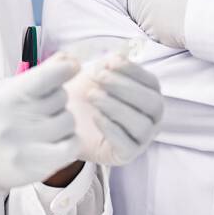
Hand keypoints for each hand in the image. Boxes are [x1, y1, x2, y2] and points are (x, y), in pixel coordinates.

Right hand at [0, 54, 81, 210]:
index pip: (46, 77)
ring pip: (68, 120)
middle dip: (58, 99)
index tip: (73, 67)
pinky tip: (60, 140)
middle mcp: (13, 121)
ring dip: (64, 121)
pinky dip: (71, 140)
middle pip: (61, 97)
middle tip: (44, 108)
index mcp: (4, 98)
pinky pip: (71, 145)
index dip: (65, 69)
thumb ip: (35, 76)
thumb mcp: (3, 92)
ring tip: (48, 125)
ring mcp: (24, 146)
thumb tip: (69, 59)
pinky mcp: (36, 167)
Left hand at [65, 48, 165, 165]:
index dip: (133, 70)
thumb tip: (115, 58)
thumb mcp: (93, 73)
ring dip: (117, 107)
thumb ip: (106, 64)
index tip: (110, 61)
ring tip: (92, 95)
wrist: (60, 120)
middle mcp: (151, 118)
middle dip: (126, 88)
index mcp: (149, 96)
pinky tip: (95, 116)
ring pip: (142, 125)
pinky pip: (128, 145)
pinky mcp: (126, 155)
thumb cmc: (83, 94)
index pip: (151, 83)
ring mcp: (141, 139)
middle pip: (152, 103)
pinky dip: (112, 129)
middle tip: (99, 77)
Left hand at [126, 0, 202, 47]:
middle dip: (155, 4)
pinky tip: (178, 28)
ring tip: (178, 14)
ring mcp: (145, 27)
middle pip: (144, 6)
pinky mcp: (157, 42)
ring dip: (160, 18)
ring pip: (151, 21)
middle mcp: (135, 11)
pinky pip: (161, 34)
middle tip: (174, 0)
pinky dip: (168, 31)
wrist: (191, 15)